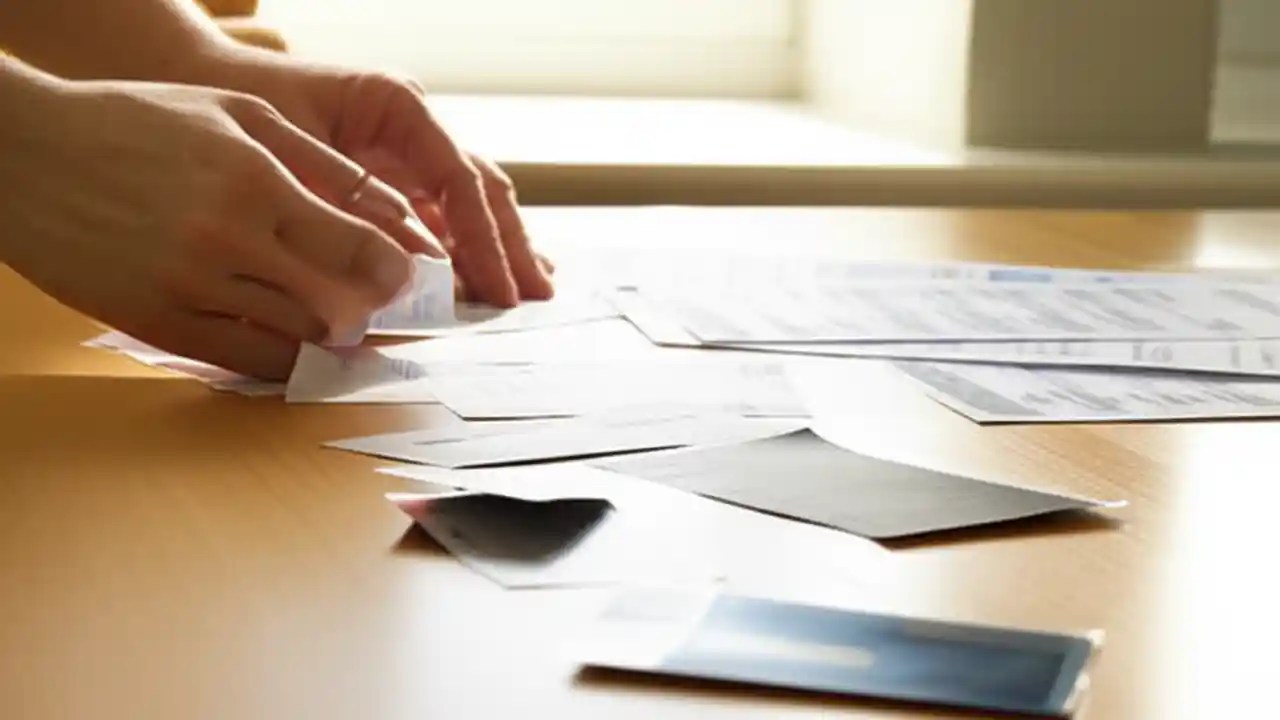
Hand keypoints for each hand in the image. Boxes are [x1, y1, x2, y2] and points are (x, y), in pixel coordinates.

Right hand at [0, 78, 441, 378]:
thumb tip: (384, 207)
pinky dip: (282, 361)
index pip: (358, 247)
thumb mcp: (235, 111)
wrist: (25, 155)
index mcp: (255, 181)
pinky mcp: (157, 324)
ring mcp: (191, 287)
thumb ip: (314, 158)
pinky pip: (244, 361)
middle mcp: (229, 240)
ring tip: (338, 326)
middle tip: (378, 308)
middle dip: (369, 311)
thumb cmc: (135, 122)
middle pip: (335, 302)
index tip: (404, 279)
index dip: (394, 273)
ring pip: (295, 337)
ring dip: (329, 339)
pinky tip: (295, 349)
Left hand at [223, 54, 554, 306]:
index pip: (459, 178)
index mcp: (396, 104)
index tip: (498, 288)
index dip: (483, 238)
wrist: (193, 81)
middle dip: (509, 245)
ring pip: (472, 199)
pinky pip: (444, 211)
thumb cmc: (234, 109)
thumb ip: (354, 208)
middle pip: (481, 187)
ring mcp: (407, 148)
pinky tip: (493, 275)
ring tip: (533, 288)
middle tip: (534, 299)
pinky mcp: (392, 174)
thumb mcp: (292, 158)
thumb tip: (414, 267)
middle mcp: (413, 124)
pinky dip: (469, 244)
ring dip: (501, 245)